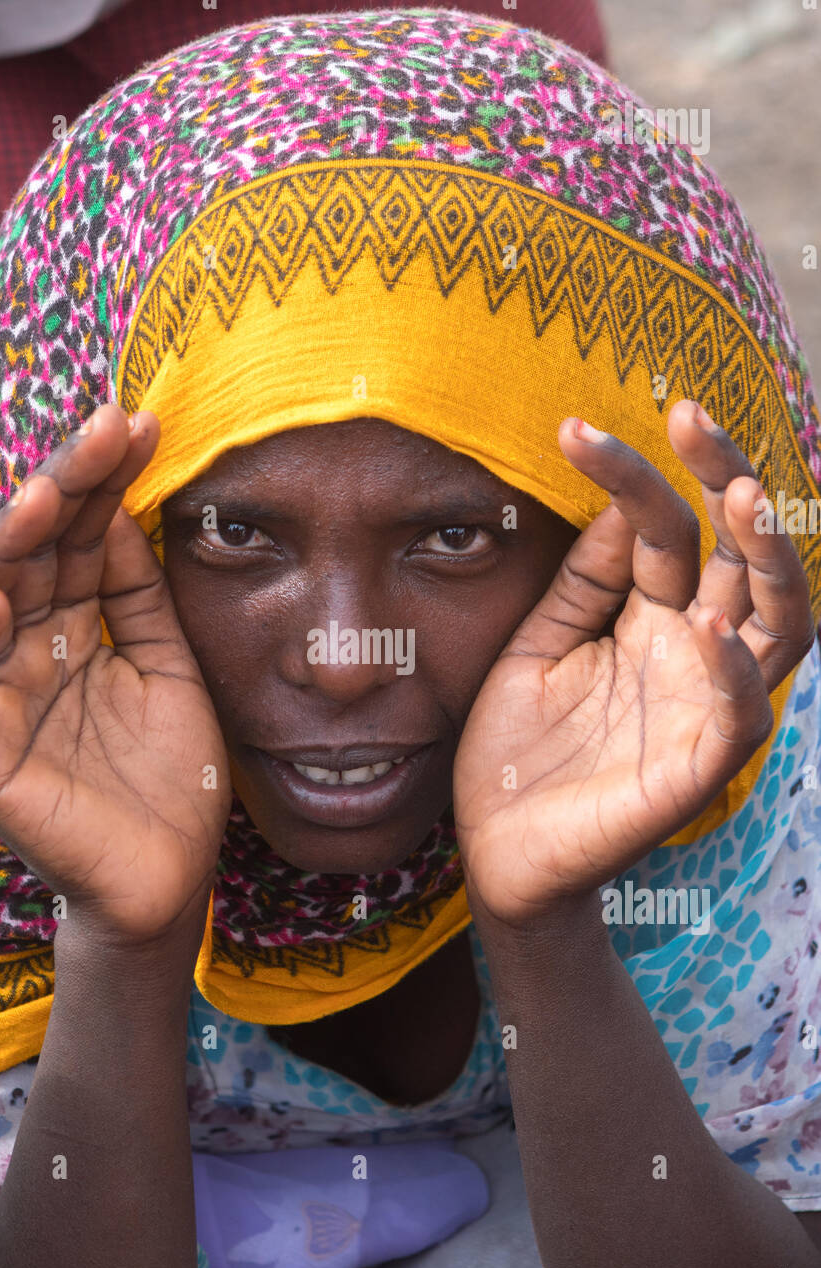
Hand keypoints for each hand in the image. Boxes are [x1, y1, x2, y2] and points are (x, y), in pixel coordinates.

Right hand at [0, 405, 231, 941]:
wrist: (169, 877)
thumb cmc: (170, 775)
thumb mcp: (170, 668)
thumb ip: (143, 598)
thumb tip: (123, 509)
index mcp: (72, 625)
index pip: (81, 537)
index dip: (105, 480)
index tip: (143, 423)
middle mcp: (26, 648)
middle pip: (34, 553)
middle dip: (66, 487)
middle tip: (104, 427)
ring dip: (11, 548)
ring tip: (47, 493)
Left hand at [453, 400, 816, 927]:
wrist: (496, 848)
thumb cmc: (518, 748)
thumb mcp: (539, 644)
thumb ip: (586, 582)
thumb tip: (629, 500)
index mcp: (652, 618)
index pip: (667, 528)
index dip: (634, 472)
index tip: (573, 428)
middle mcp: (693, 652)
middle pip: (742, 554)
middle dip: (731, 479)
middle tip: (692, 414)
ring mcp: (705, 707)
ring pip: (777, 623)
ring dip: (766, 559)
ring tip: (739, 498)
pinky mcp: (699, 769)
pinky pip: (741, 715)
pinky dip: (735, 671)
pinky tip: (709, 626)